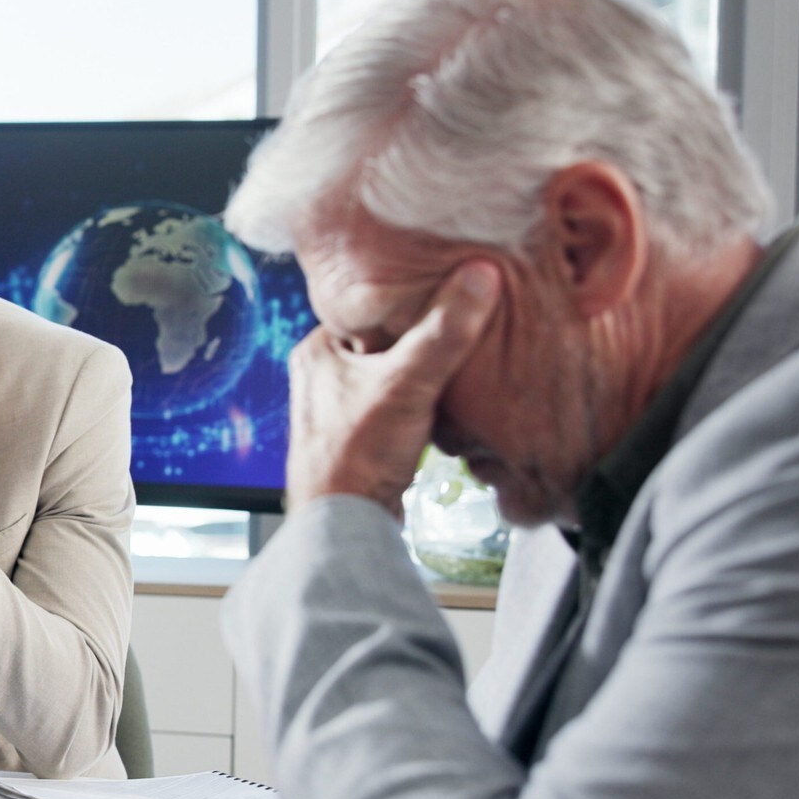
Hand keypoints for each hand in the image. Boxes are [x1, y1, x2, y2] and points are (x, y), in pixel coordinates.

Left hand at [286, 261, 500, 515]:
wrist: (345, 522)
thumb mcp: (407, 383)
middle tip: (463, 324)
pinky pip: (397, 403)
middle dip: (421, 336)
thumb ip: (444, 332)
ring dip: (424, 371)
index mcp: (317, 349)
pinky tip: (446, 402)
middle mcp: (322, 374)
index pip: (368, 306)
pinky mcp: (359, 434)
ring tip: (460, 363)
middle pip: (384, 338)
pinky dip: (422, 400)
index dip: (410, 298)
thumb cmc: (356, 455)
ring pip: (393, 372)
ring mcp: (339, 406)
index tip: (447, 290)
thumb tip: (480, 276)